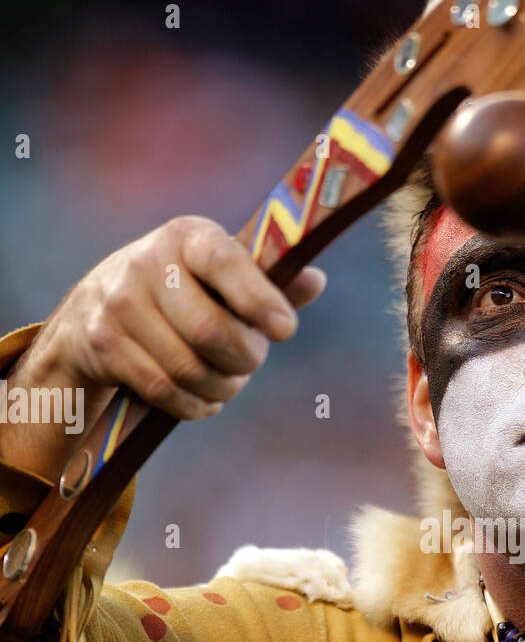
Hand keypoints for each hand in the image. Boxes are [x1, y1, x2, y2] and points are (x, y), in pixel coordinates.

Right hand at [31, 215, 325, 421]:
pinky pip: (164, 390)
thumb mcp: (219, 277)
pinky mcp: (103, 343)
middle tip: (251, 361)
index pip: (225, 261)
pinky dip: (194, 405)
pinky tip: (202, 398)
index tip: (286, 331)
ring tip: (226, 381)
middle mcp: (147, 262)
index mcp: (187, 236)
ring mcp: (120, 303)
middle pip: (211, 331)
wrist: (92, 310)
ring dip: (222, 387)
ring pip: (188, 369)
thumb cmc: (181, 293)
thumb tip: (316, 281)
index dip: (259, 299)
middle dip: (244, 359)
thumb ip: (266, 281)